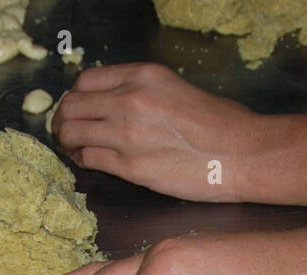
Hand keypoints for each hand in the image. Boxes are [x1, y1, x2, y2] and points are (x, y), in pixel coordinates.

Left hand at [52, 63, 280, 202]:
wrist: (242, 153)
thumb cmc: (220, 124)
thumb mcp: (177, 88)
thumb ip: (142, 92)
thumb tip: (114, 103)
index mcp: (143, 76)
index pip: (85, 81)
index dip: (76, 98)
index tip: (79, 109)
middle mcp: (130, 99)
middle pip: (71, 106)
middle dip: (64, 120)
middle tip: (68, 132)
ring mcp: (127, 133)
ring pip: (72, 133)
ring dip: (68, 142)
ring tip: (75, 148)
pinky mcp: (130, 166)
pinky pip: (88, 159)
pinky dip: (82, 160)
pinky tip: (90, 162)